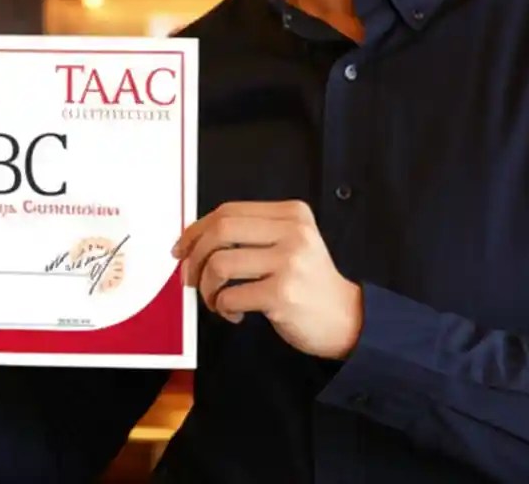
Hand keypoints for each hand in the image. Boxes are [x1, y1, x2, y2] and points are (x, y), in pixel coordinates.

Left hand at [173, 200, 362, 359]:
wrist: (346, 318)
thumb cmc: (309, 283)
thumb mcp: (291, 244)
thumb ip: (253, 234)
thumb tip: (195, 240)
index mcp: (292, 214)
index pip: (228, 211)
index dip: (196, 230)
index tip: (182, 248)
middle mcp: (293, 233)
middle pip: (221, 230)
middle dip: (195, 256)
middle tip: (190, 276)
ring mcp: (289, 263)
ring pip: (220, 264)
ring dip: (207, 287)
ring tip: (216, 300)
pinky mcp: (282, 294)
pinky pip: (230, 296)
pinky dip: (222, 307)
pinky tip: (235, 313)